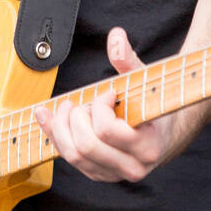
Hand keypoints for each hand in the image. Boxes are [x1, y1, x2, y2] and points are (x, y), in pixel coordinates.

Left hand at [33, 26, 200, 183]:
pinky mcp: (97, 174)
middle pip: (86, 146)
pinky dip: (54, 135)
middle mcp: (132, 168)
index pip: (109, 131)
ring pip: (73, 156)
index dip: (100, 107)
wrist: (163, 133)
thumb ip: (129, 60)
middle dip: (76, 118)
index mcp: (148, 147)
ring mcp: (113, 174)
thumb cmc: (153, 105)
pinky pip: (67, 158)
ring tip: (68, 107)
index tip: (108, 93)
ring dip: (61, 127)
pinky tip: (47, 115)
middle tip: (82, 102)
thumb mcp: (145, 82)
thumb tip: (116, 36)